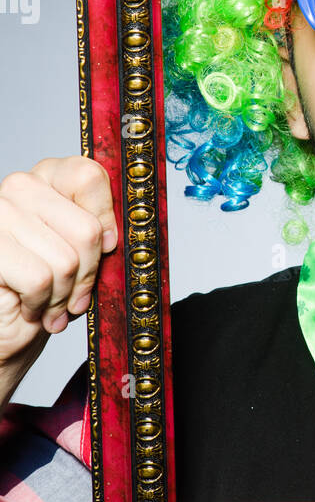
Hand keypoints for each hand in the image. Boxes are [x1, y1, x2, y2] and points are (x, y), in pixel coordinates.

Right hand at [0, 155, 117, 373]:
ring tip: (52, 305)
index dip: (106, 217)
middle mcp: (21, 187)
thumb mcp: (81, 253)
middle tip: (76, 296)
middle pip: (87, 230)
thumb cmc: (44, 289)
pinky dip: (42, 304)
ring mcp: (1, 214)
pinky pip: (39, 280)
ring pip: (66, 260)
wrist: (6, 324)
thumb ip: (97, 232)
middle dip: (88, 274)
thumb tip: (116, 237)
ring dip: (64, 296)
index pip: (89, 177)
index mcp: (48, 177)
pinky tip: (32, 307)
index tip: (108, 247)